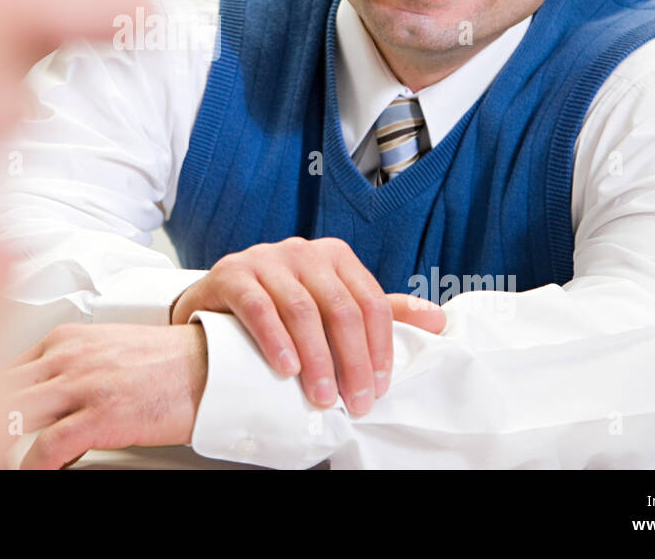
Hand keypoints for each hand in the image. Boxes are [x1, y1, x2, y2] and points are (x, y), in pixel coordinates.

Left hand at [7, 323, 206, 469]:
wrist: (209, 368)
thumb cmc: (165, 363)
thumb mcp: (103, 350)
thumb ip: (66, 366)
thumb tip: (38, 394)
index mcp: (64, 339)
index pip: (2, 369)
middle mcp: (68, 356)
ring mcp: (83, 384)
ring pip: (13, 415)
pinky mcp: (101, 414)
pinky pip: (46, 447)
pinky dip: (31, 465)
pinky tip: (31, 472)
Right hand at [170, 236, 444, 413]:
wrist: (216, 301)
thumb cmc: (281, 305)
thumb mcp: (331, 302)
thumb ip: (380, 311)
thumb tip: (438, 320)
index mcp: (335, 256)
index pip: (370, 301)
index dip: (379, 347)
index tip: (379, 387)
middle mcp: (303, 251)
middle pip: (340, 308)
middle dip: (352, 360)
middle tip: (354, 401)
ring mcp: (266, 259)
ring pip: (302, 309)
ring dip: (317, 359)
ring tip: (321, 395)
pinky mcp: (233, 274)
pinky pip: (260, 307)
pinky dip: (276, 341)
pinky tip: (286, 369)